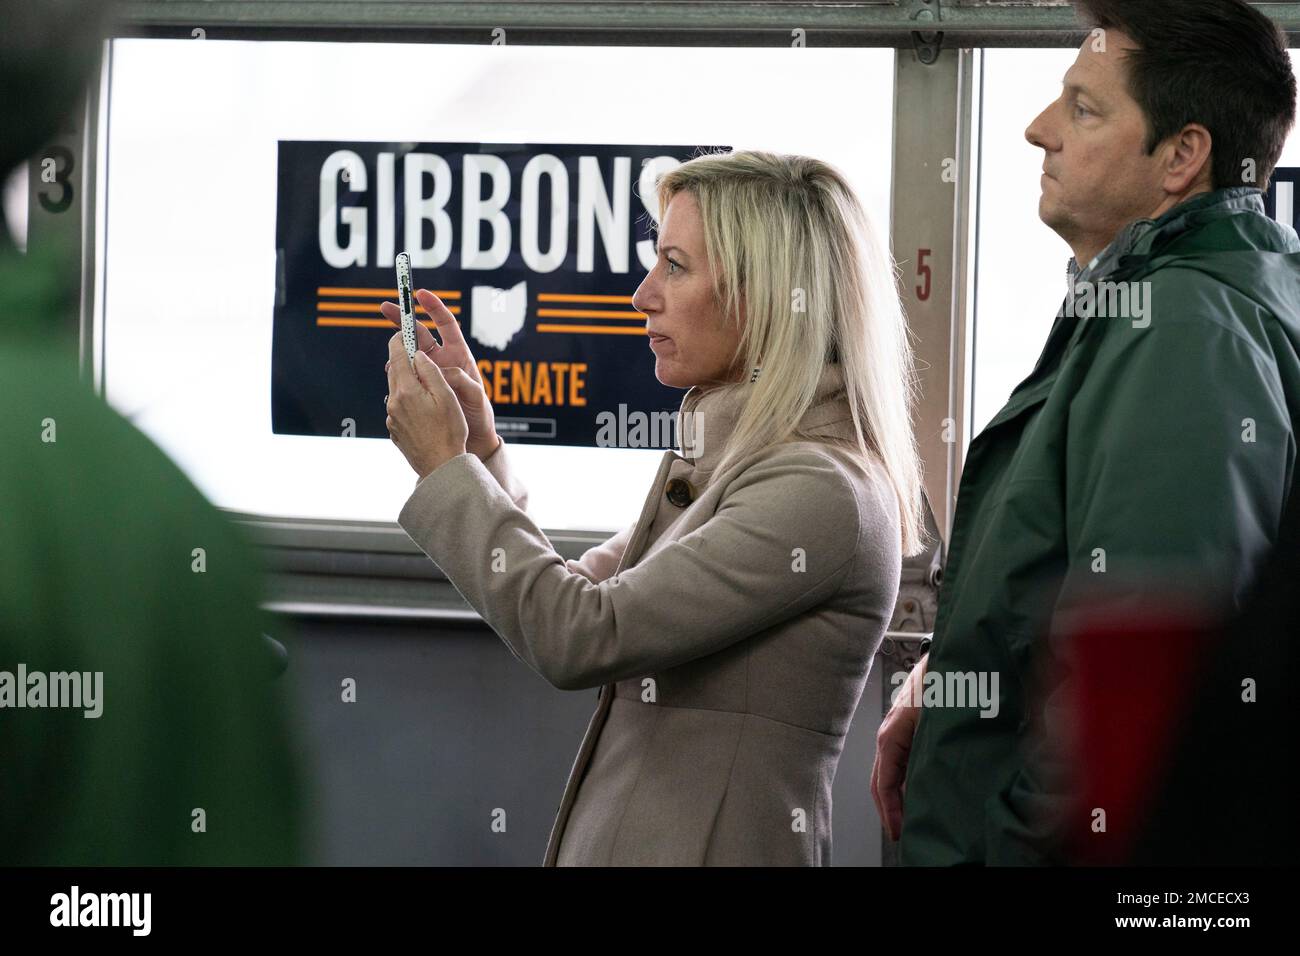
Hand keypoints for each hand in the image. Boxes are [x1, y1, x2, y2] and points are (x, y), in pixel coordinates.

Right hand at [382, 288, 500, 459]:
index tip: (419, 294)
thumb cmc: (479, 415)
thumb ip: (461, 380)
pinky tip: (391, 375)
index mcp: (459, 355)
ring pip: (409, 355)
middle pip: (420, 334)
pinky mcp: (421, 387)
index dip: (434, 307)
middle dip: (403, 320)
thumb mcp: (474, 395)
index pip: (446, 324)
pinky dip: (397, 372)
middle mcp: (443, 360)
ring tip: (390, 356)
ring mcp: (430, 373)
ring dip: (397, 351)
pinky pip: (406, 375)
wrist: (470, 438)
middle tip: (385, 308)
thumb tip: (441, 371)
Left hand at [385, 331, 468, 480]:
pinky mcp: (394, 430)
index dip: (401, 338)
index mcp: (406, 390)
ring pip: (397, 390)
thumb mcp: (446, 396)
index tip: (404, 329)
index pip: (397, 354)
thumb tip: (419, 355)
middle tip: (421, 357)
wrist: (441, 466)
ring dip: (409, 384)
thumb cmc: (449, 432)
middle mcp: (394, 402)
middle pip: (395, 371)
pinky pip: (399, 409)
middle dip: (406, 361)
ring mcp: (392, 418)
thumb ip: (431, 372)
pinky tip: (426, 414)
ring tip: (429, 391)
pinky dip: (409, 404)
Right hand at [871, 651, 927, 841]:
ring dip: (902, 794)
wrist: (956, 648)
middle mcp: (892, 730)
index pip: (884, 782)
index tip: (899, 833)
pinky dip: (910, 779)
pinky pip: (905, 758)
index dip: (890, 812)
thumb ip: (931, 753)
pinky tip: (926, 788)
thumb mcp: (938, 720)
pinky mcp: (914, 723)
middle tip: (904, 833)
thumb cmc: (946, 676)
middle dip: (891, 809)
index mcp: (892, 732)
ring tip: (915, 817)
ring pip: (894, 769)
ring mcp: (901, 726)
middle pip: (884, 779)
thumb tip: (929, 788)